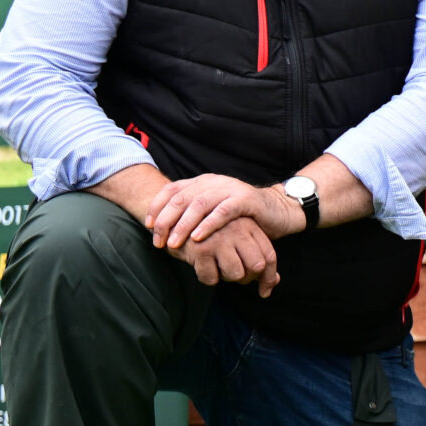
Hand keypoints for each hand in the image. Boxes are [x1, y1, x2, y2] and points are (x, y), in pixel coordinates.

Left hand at [145, 173, 303, 249]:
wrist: (277, 211)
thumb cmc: (241, 217)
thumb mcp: (211, 212)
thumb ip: (191, 213)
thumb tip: (162, 228)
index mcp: (202, 182)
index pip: (171, 190)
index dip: (156, 207)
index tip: (148, 226)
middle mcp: (213, 182)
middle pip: (181, 198)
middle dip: (166, 221)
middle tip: (158, 241)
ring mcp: (229, 189)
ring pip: (199, 204)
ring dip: (183, 225)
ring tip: (174, 243)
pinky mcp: (245, 199)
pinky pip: (222, 212)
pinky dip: (207, 225)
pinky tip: (198, 238)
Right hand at [178, 216, 280, 296]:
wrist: (176, 221)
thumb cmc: (212, 235)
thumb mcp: (237, 240)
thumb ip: (257, 258)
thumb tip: (274, 282)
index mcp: (250, 226)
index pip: (269, 257)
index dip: (269, 278)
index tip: (264, 291)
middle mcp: (237, 230)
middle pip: (256, 266)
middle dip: (247, 277)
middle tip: (234, 274)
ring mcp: (219, 239)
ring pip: (235, 274)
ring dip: (226, 277)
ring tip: (217, 265)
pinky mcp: (200, 249)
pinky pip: (212, 278)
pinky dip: (208, 277)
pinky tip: (202, 265)